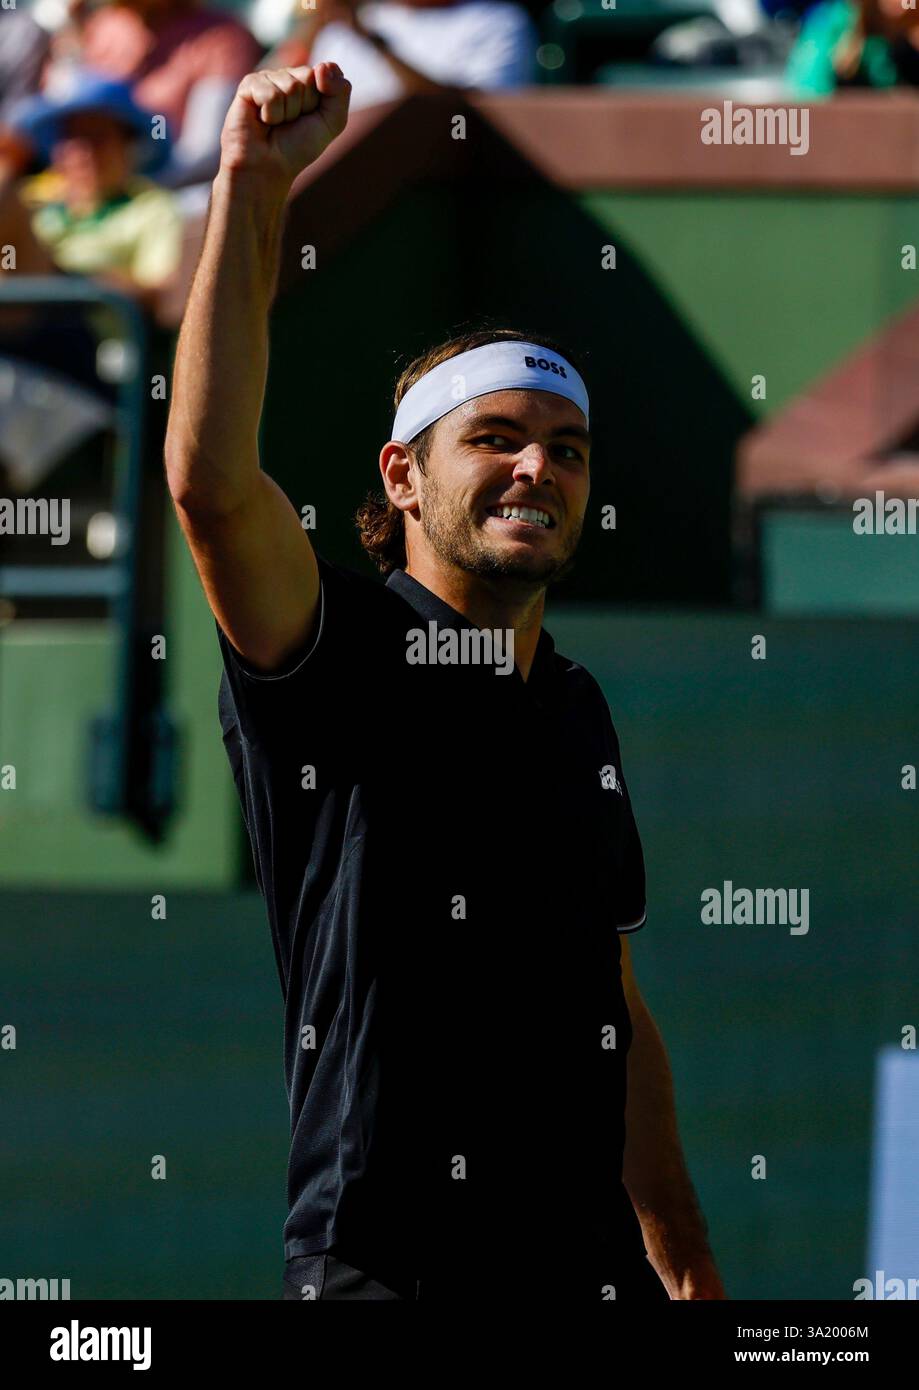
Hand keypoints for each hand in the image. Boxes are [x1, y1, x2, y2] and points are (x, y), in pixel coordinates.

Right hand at [219, 63, 350, 187]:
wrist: (268, 168)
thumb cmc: (298, 147)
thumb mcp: (332, 122)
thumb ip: (340, 92)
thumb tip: (323, 65)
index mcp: (308, 81)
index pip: (325, 74)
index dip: (320, 103)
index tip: (309, 119)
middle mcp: (288, 76)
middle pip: (308, 77)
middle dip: (304, 107)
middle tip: (290, 123)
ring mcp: (268, 78)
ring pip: (290, 86)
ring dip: (287, 114)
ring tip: (275, 124)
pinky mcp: (249, 85)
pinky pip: (270, 93)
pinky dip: (271, 114)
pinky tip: (262, 121)